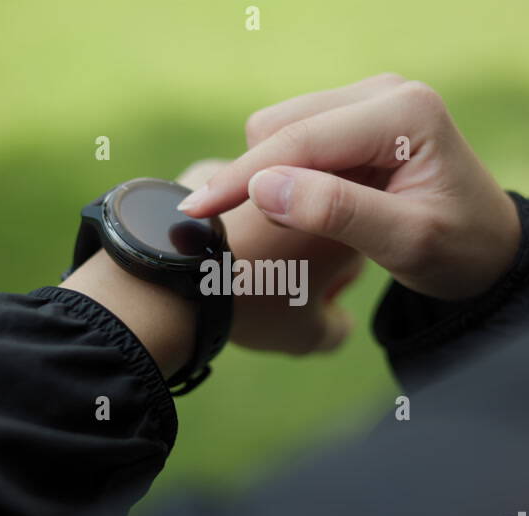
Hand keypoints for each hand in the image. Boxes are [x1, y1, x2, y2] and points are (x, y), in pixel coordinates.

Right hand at [176, 74, 520, 299]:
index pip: (302, 140)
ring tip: (298, 224)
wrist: (490, 249)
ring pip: (280, 127)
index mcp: (405, 113)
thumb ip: (336, 212)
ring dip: (271, 175)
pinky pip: (295, 135)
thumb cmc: (458, 252)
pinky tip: (304, 206)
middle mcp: (385, 91)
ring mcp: (369, 100)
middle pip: (281, 124)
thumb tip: (263, 187)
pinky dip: (285, 172)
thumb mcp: (405, 242)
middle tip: (249, 235)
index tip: (194, 212)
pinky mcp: (356, 116)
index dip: (244, 176)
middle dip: (254, 177)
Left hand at [176, 159, 362, 354]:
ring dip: (264, 232)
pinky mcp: (205, 169)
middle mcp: (299, 177)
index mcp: (335, 215)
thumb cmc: (250, 308)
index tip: (308, 298)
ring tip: (238, 272)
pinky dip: (227, 222)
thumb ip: (338, 326)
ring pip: (269, 204)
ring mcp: (252, 168)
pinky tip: (210, 254)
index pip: (354, 247)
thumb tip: (339, 318)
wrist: (174, 280)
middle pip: (312, 218)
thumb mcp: (307, 335)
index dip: (334, 279)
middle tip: (274, 286)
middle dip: (300, 250)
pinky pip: (229, 200)